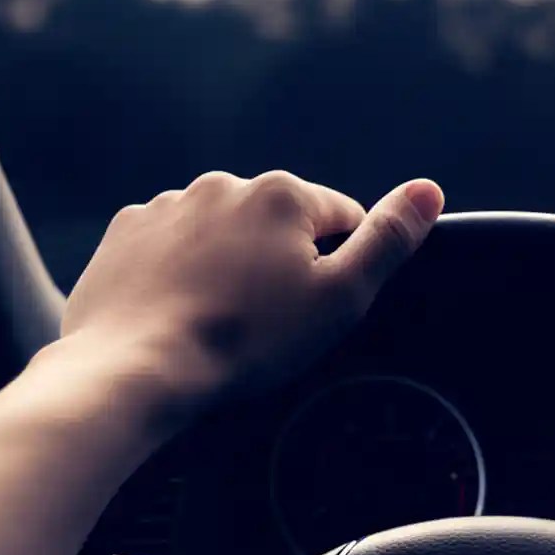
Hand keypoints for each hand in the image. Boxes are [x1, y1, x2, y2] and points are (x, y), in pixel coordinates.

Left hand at [56, 171, 443, 418]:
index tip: (313, 309)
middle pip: (278, 225)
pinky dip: (180, 271)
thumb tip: (428, 190)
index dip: (338, 268)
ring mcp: (168, 206)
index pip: (341, 219)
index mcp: (282, 195)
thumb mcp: (339, 298)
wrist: (136, 369)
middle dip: (280, 264)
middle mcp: (223, 185)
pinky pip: (171, 246)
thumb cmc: (245, 340)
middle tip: (266, 322)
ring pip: (223, 234)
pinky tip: (179, 311)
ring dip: (229, 265)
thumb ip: (388, 240)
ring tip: (219, 320)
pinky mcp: (126, 234)